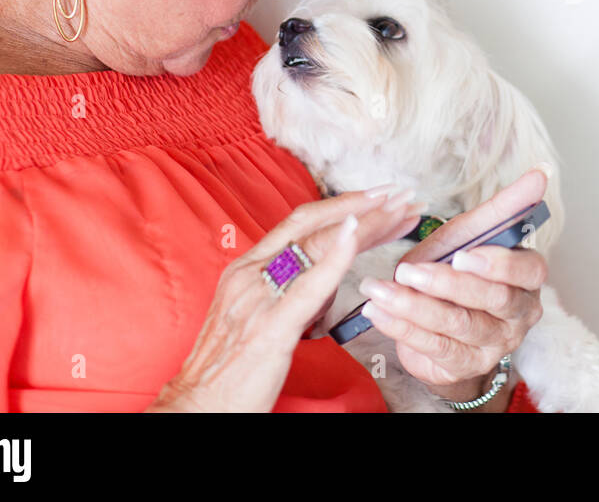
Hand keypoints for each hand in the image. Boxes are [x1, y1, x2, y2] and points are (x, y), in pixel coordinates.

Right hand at [147, 185, 425, 412]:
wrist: (198, 405)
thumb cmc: (229, 368)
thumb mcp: (254, 313)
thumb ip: (286, 287)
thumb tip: (325, 272)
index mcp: (246, 268)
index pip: (301, 223)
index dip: (342, 204)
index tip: (378, 197)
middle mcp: (250, 274)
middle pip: (312, 224)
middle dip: (360, 203)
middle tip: (400, 193)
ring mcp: (258, 298)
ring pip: (316, 245)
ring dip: (364, 224)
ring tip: (401, 211)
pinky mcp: (270, 327)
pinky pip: (308, 286)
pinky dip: (335, 256)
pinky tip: (357, 235)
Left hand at [358, 168, 550, 410]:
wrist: (446, 321)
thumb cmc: (463, 268)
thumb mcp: (476, 233)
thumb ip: (506, 206)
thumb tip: (539, 172)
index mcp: (529, 277)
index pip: (529, 271)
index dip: (498, 264)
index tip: (463, 254)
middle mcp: (519, 314)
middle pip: (492, 300)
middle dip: (448, 285)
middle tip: (409, 271)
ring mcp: (494, 344)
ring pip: (459, 325)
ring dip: (415, 306)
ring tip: (381, 289)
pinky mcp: (464, 366)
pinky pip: (434, 347)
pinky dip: (402, 327)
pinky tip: (379, 311)